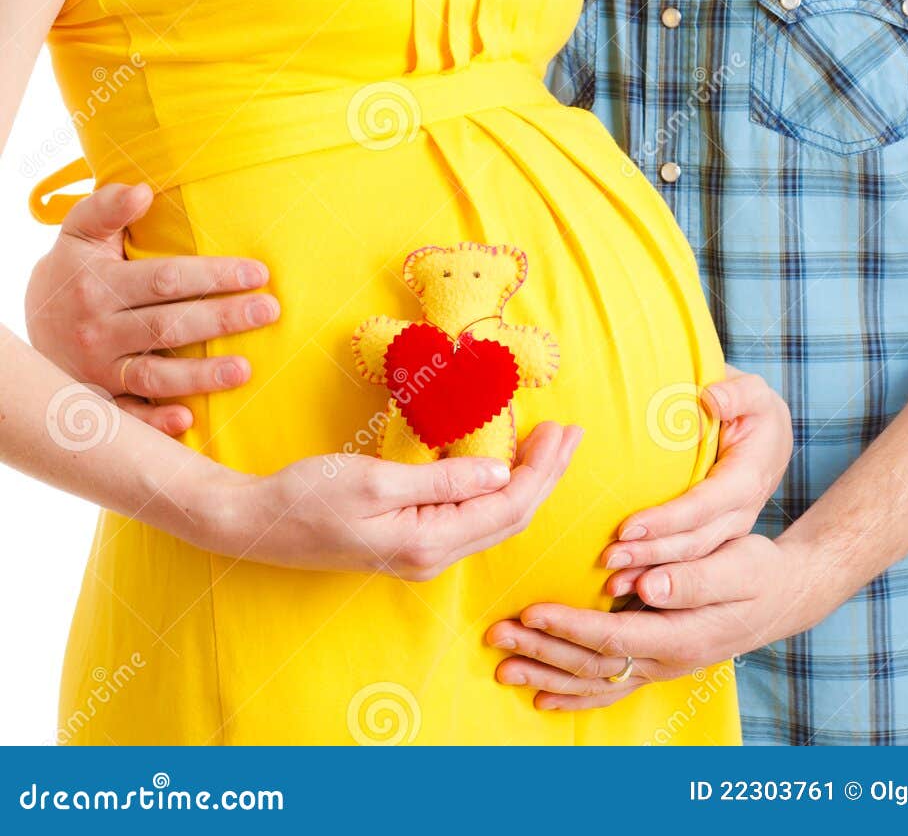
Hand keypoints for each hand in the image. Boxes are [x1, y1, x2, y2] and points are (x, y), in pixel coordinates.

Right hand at [25, 181, 277, 435]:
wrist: (25, 335)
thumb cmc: (70, 274)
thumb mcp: (78, 234)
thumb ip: (108, 208)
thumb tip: (142, 190)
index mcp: (100, 286)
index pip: (167, 280)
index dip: (214, 275)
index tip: (258, 272)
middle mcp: (97, 331)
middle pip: (170, 327)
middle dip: (224, 319)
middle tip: (270, 312)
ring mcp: (95, 372)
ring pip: (154, 377)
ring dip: (201, 376)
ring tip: (246, 370)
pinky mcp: (96, 403)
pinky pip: (128, 417)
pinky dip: (154, 421)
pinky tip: (188, 420)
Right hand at [215, 421, 584, 575]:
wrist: (256, 525)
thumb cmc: (308, 496)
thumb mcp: (376, 480)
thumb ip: (442, 480)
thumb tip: (501, 474)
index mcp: (428, 543)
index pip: (507, 507)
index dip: (541, 469)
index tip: (561, 430)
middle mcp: (432, 557)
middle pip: (509, 517)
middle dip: (545, 475)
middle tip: (570, 433)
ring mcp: (420, 554)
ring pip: (493, 520)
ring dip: (526, 482)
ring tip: (548, 446)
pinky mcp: (408, 543)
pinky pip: (469, 518)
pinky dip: (496, 489)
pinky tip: (502, 464)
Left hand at [486, 366, 796, 707]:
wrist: (783, 595)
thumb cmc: (758, 570)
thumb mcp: (737, 565)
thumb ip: (693, 578)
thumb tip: (648, 587)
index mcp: (683, 636)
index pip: (613, 637)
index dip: (570, 626)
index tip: (533, 609)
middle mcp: (668, 662)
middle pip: (594, 665)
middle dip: (542, 650)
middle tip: (498, 634)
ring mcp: (661, 669)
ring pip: (595, 682)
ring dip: (546, 674)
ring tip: (503, 665)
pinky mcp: (656, 664)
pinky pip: (608, 688)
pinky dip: (572, 694)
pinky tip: (541, 693)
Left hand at [600, 366, 792, 603]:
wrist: (773, 439)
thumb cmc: (756, 411)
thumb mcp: (755, 394)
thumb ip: (737, 394)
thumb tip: (712, 398)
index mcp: (746, 481)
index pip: (702, 506)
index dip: (666, 519)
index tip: (627, 527)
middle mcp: (739, 514)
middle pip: (692, 542)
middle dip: (650, 554)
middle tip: (608, 558)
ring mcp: (728, 531)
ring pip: (689, 561)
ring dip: (649, 571)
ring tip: (610, 582)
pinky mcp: (714, 538)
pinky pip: (686, 562)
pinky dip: (655, 574)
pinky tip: (624, 587)